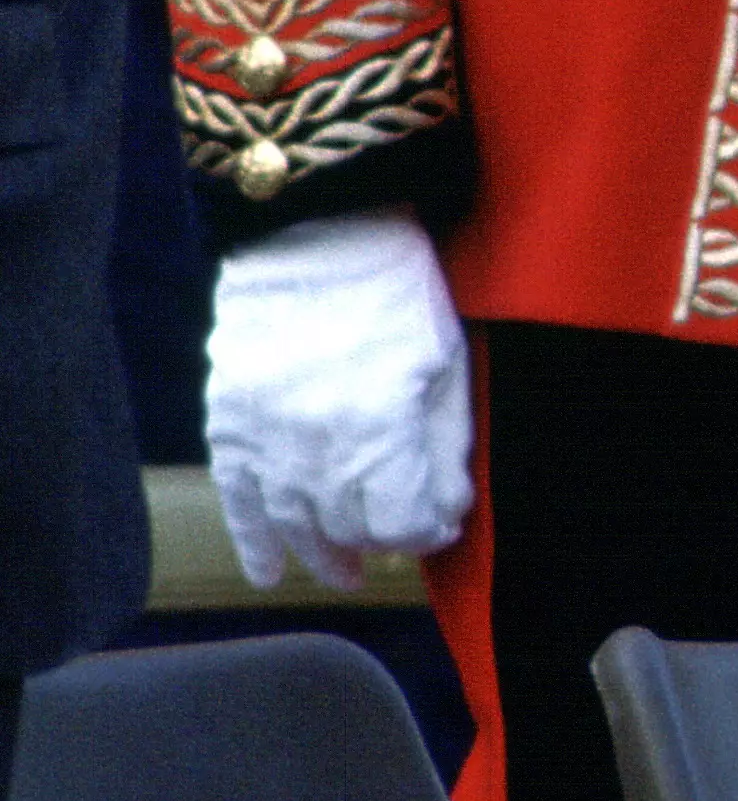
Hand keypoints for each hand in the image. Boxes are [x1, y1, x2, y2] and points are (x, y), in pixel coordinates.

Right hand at [203, 212, 472, 588]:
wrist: (313, 227)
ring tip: (345, 572)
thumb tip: (445, 509)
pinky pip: (238, 496)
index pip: (402, 522)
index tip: (438, 522)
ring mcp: (264, 433)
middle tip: (397, 539)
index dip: (426, 531)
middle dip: (381, 539)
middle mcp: (315, 442)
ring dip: (322, 553)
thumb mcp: (446, 362)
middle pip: (349, 527)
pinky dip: (254, 537)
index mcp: (379, 427)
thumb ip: (445, 444)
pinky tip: (270, 571)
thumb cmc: (395, 289)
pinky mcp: (228, 418)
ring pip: (294, 521)